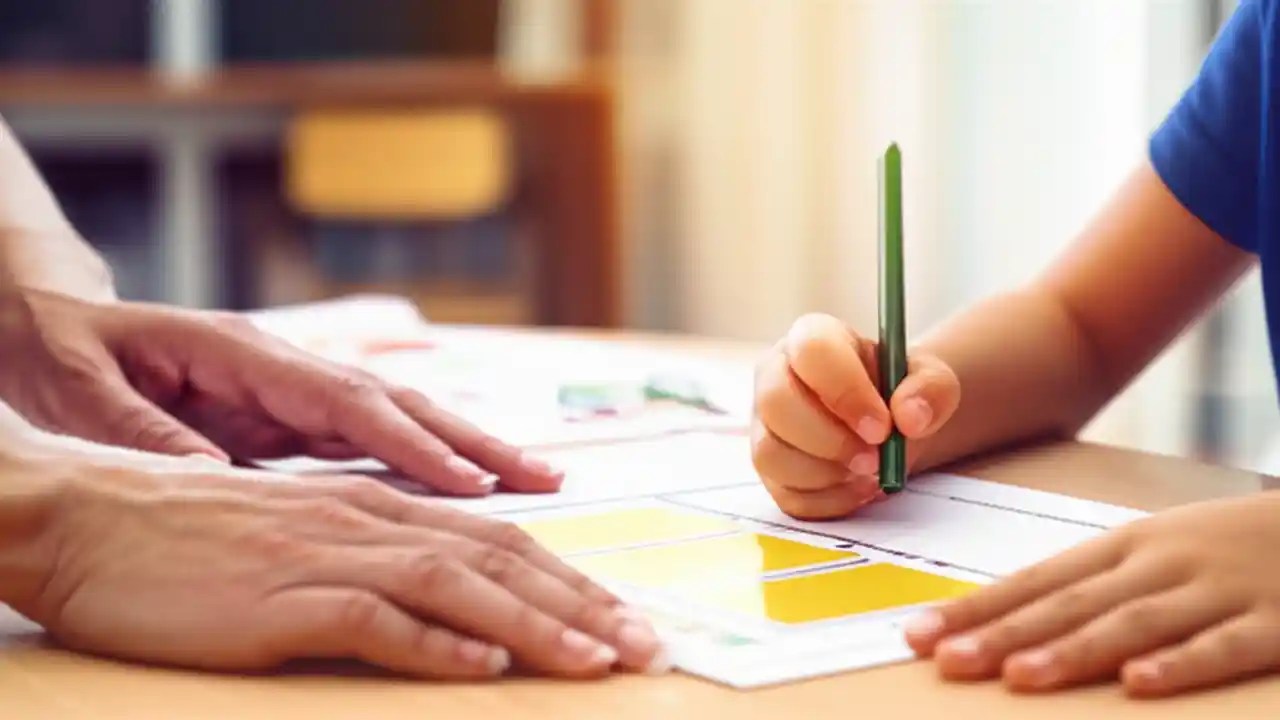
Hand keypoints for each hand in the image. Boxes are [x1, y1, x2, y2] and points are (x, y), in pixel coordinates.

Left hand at [0, 289, 559, 495]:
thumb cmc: (64, 352)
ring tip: (531, 478)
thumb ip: (150, 435)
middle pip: (398, 403)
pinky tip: (465, 484)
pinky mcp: (290, 415)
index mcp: (245, 355)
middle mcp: (287, 369)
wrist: (50, 325)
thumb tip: (219, 484)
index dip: (412, 444)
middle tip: (544, 476)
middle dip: (472, 441)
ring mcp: (294, 390)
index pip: (347, 402)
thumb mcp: (83, 391)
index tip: (468, 484)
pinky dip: (424, 461)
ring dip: (465, 449)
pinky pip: (371, 441)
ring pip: (399, 419)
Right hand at [3, 454, 666, 678]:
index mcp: (377, 505)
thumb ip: (372, 559)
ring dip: (535, 625)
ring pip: (455, 586)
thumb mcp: (300, 536)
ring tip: (595, 660)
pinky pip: (370, 620)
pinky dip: (433, 643)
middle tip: (646, 644)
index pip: (498, 541)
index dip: (570, 579)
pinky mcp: (277, 599)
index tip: (624, 616)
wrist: (89, 516)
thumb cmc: (191, 535)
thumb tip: (449, 607)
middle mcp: (366, 520)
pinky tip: (481, 666)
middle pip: (499, 560)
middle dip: (581, 604)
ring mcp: (324, 556)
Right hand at [751, 313, 959, 518]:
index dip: (845, 391)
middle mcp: (774, 377)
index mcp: (810, 339)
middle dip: (829, 439)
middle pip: (775, 402)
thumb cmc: (895, 391)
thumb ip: (930, 389)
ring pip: (771, 454)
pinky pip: (785, 494)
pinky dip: (828, 500)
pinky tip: (858, 488)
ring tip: (871, 473)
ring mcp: (764, 425)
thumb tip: (910, 417)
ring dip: (827, 474)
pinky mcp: (769, 470)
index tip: (882, 427)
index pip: (811, 351)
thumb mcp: (929, 379)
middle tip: (875, 459)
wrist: (886, 425)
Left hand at [903, 493, 1279, 696]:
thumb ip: (1091, 585)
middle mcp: (1157, 563)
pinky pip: (1222, 645)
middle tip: (948, 659)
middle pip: (1070, 602)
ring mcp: (1214, 590)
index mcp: (1122, 545)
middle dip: (1004, 631)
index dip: (976, 607)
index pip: (1035, 580)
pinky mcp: (1272, 622)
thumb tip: (1010, 622)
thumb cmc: (1223, 546)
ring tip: (1021, 673)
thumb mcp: (1153, 552)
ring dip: (1073, 648)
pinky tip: (1138, 683)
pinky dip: (1180, 663)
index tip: (919, 633)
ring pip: (1133, 621)